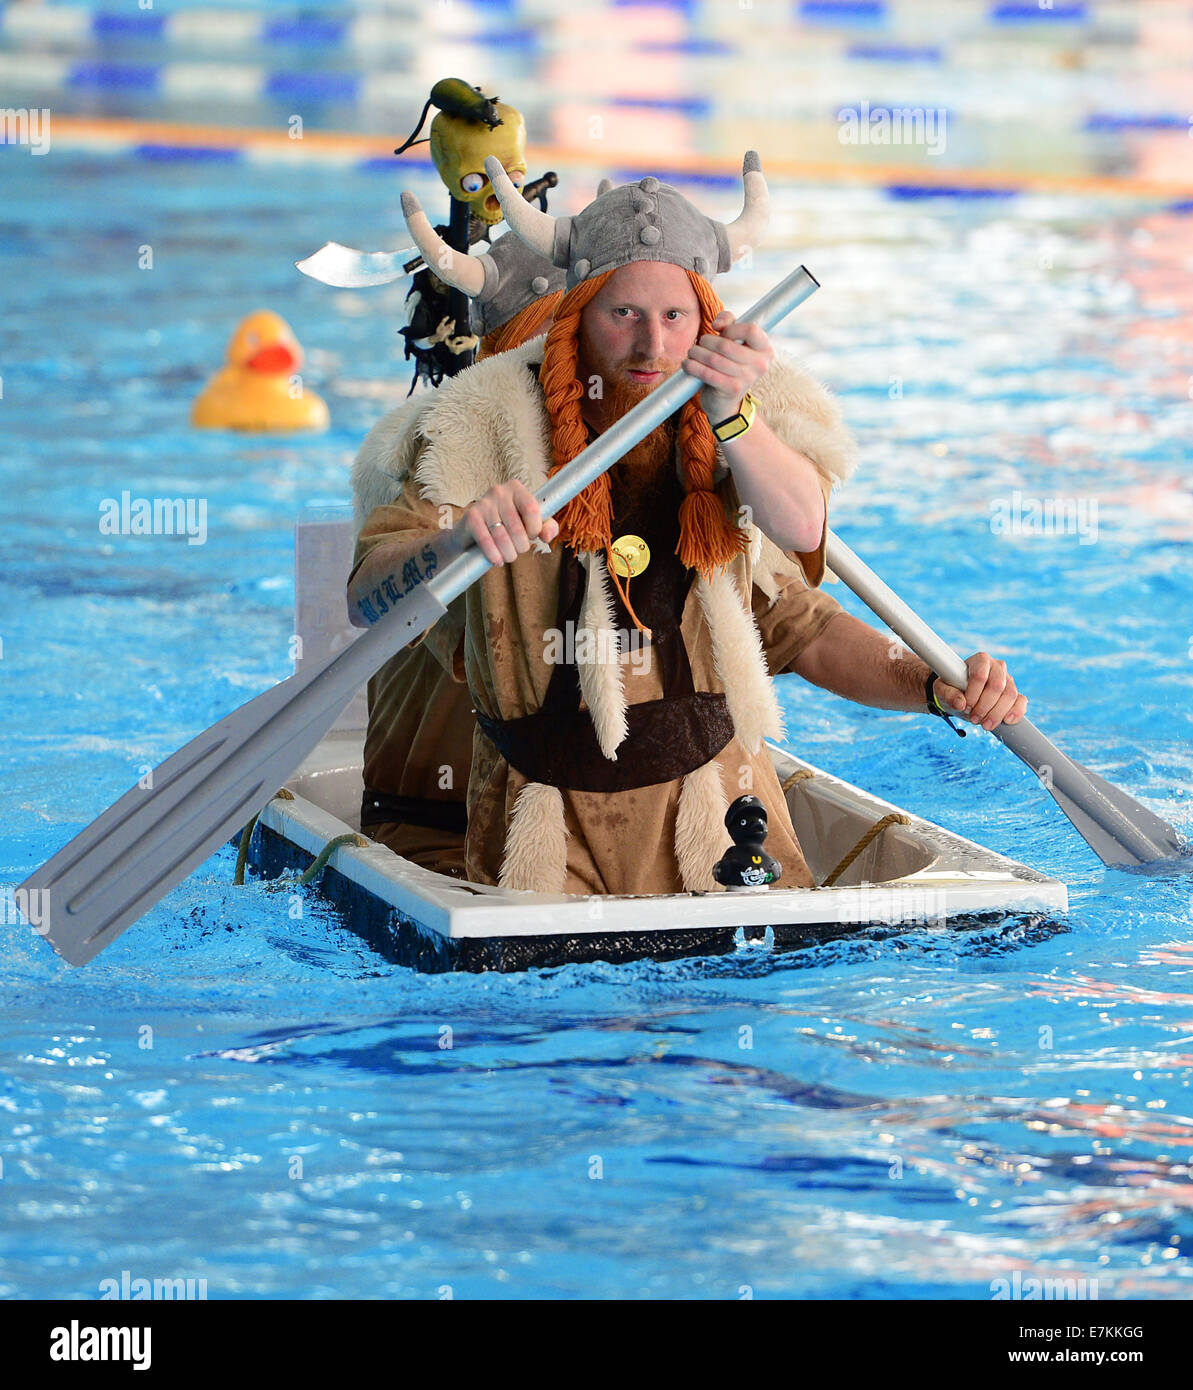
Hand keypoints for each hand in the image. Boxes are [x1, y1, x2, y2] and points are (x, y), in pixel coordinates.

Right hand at [463, 480, 559, 565]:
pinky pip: (486, 541)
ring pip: (502, 537)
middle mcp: (499, 492)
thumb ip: (546, 527)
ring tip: (509, 556)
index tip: (532, 536)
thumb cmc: (507, 525)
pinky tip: (497, 560)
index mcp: (516, 489)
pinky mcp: (471, 517)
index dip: (535, 529)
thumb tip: (547, 535)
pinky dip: (494, 555)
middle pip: (517, 527)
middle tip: (519, 549)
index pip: (532, 509)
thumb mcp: (529, 523)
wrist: (473, 530)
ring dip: (509, 554)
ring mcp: (484, 503)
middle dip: (522, 546)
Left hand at [683, 310, 773, 425]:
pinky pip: (708, 373)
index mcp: (765, 349)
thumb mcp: (734, 341)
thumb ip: (729, 322)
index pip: (751, 329)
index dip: (731, 328)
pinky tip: (687, 364)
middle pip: (726, 344)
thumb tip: (718, 324)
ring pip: (714, 358)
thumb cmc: (729, 365)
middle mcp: (761, 364)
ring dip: (697, 353)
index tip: (721, 333)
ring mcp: (748, 378)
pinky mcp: (732, 389)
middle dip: (706, 341)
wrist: (725, 401)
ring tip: (692, 353)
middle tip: (699, 344)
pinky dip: (693, 366)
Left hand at [934, 653, 1027, 730]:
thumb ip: (947, 694)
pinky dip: (1016, 712)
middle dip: (985, 706)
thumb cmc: (951, 688)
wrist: (960, 696)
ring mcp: (1008, 679)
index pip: (980, 675)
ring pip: (1010, 695)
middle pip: (997, 686)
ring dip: (997, 713)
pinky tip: (1006, 721)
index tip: (965, 707)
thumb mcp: (942, 689)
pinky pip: (1021, 701)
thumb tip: (961, 703)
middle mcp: (997, 667)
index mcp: (980, 660)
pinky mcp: (1015, 693)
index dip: (973, 694)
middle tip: (974, 719)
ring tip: (985, 724)